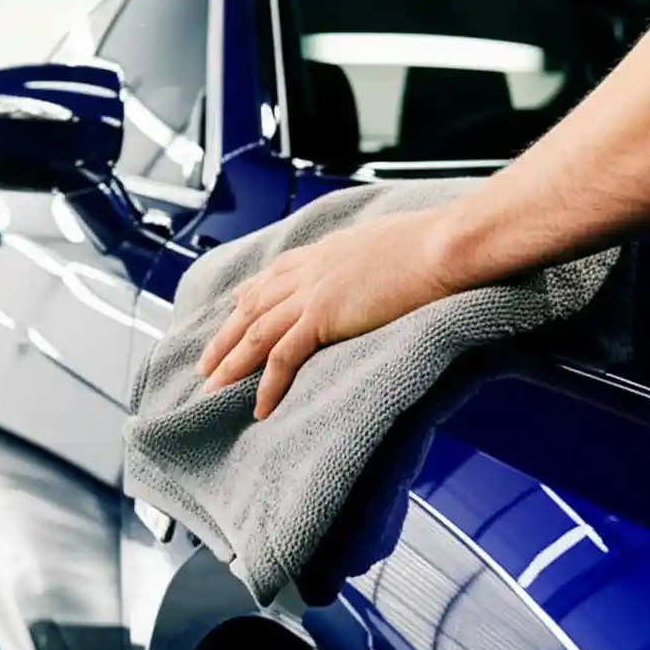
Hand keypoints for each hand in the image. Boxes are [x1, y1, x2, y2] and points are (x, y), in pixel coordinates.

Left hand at [196, 209, 457, 418]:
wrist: (444, 246)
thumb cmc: (437, 244)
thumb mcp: (397, 242)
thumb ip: (377, 256)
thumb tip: (388, 263)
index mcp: (328, 250)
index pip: (277, 273)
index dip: (251, 293)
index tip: (233, 306)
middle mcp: (312, 269)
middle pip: (253, 306)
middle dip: (224, 337)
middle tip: (204, 363)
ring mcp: (314, 293)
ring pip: (256, 334)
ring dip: (230, 365)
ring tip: (212, 391)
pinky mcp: (325, 317)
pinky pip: (284, 357)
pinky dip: (268, 385)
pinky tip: (258, 407)